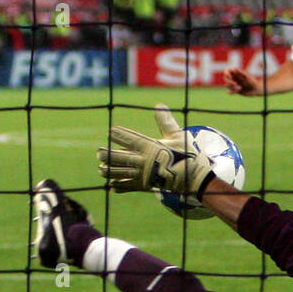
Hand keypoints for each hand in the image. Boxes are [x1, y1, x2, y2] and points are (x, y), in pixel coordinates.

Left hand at [96, 105, 214, 195]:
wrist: (194, 178)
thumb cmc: (186, 155)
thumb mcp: (177, 136)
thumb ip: (165, 122)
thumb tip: (159, 105)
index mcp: (150, 147)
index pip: (131, 139)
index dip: (119, 136)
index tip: (110, 131)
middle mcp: (144, 161)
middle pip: (121, 157)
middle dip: (108, 155)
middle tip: (99, 153)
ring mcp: (144, 175)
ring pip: (122, 173)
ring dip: (110, 171)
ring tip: (101, 170)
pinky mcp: (146, 186)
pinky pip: (130, 186)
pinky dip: (121, 186)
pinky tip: (112, 186)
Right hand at [224, 67, 259, 94]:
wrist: (255, 89)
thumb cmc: (252, 81)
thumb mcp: (247, 77)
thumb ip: (241, 73)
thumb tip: (235, 68)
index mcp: (236, 73)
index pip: (227, 71)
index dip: (226, 74)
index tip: (230, 77)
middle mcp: (233, 78)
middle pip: (225, 78)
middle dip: (229, 82)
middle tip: (235, 84)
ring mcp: (233, 84)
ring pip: (227, 85)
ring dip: (232, 87)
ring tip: (240, 88)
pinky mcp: (234, 90)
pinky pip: (229, 91)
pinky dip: (231, 92)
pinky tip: (234, 92)